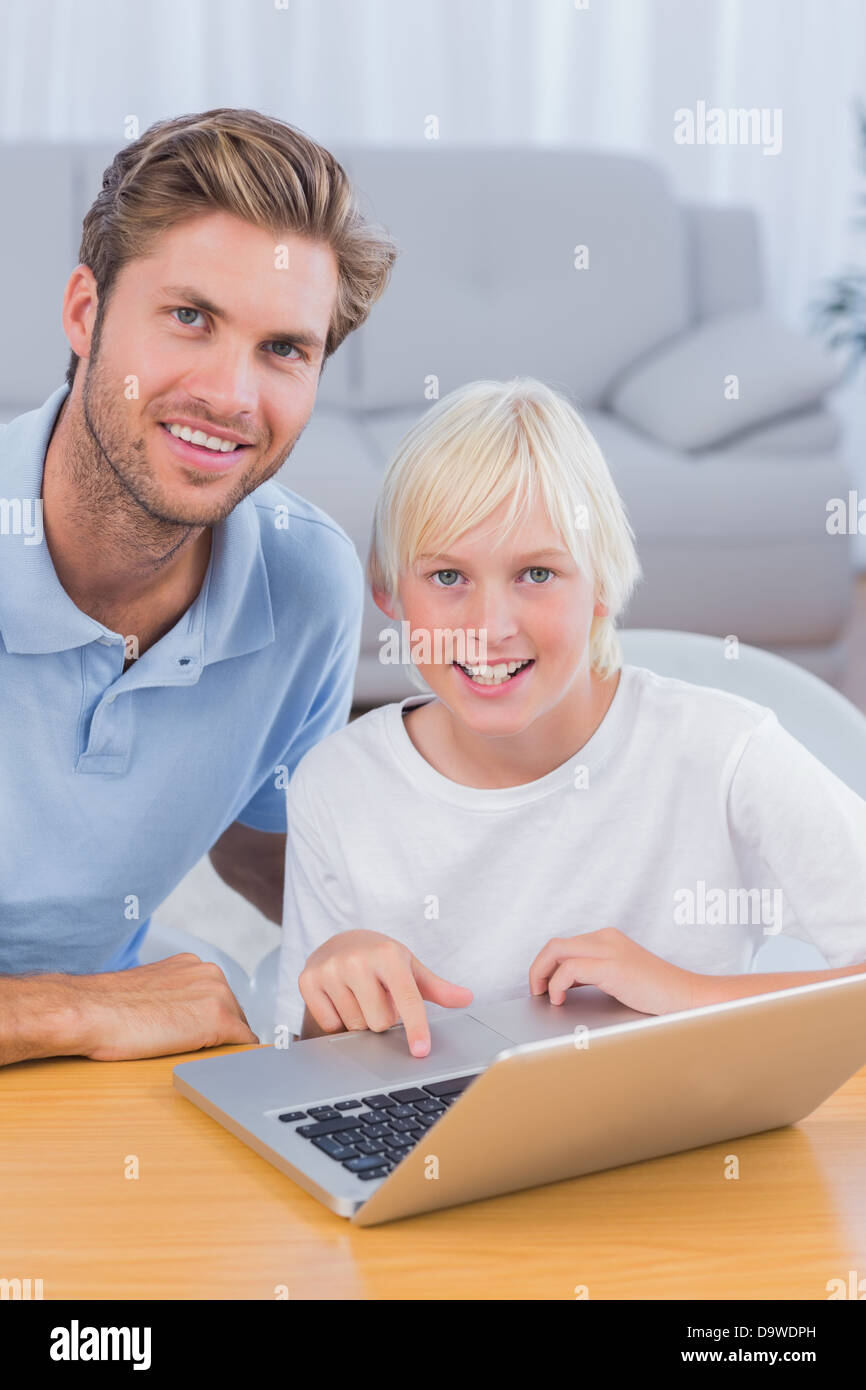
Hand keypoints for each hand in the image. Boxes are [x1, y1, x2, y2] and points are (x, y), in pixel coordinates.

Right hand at [72, 954, 258, 1060]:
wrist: (91, 1011)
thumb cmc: (106, 1008)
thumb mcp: (148, 992)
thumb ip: (171, 997)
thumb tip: (179, 1017)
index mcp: (191, 964)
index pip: (217, 996)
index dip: (209, 1020)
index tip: (203, 1036)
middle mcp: (209, 973)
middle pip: (233, 1010)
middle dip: (222, 1032)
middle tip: (202, 1053)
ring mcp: (217, 994)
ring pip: (238, 1027)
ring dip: (226, 1044)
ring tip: (204, 1061)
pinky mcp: (218, 1019)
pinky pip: (243, 1042)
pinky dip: (238, 1057)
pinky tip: (225, 1068)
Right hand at [299, 930, 472, 1056]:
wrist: (339, 942)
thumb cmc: (381, 959)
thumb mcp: (410, 967)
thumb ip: (437, 988)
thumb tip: (466, 998)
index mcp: (388, 954)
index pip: (407, 999)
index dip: (416, 1027)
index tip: (420, 1051)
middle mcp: (356, 959)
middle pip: (379, 1022)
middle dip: (383, 1018)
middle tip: (379, 998)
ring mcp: (329, 969)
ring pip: (354, 1026)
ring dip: (361, 1019)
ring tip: (359, 996)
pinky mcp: (307, 981)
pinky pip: (330, 1024)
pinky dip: (338, 1019)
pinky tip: (340, 999)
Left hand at [528, 927, 700, 1015]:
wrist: (688, 997)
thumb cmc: (657, 993)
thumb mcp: (618, 977)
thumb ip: (592, 974)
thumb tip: (563, 984)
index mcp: (608, 939)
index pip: (564, 945)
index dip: (546, 964)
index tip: (541, 984)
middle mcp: (606, 939)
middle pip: (555, 945)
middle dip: (538, 967)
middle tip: (536, 989)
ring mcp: (610, 950)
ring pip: (557, 950)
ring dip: (541, 973)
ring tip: (543, 994)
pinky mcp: (613, 967)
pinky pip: (570, 968)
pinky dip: (557, 983)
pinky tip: (559, 999)